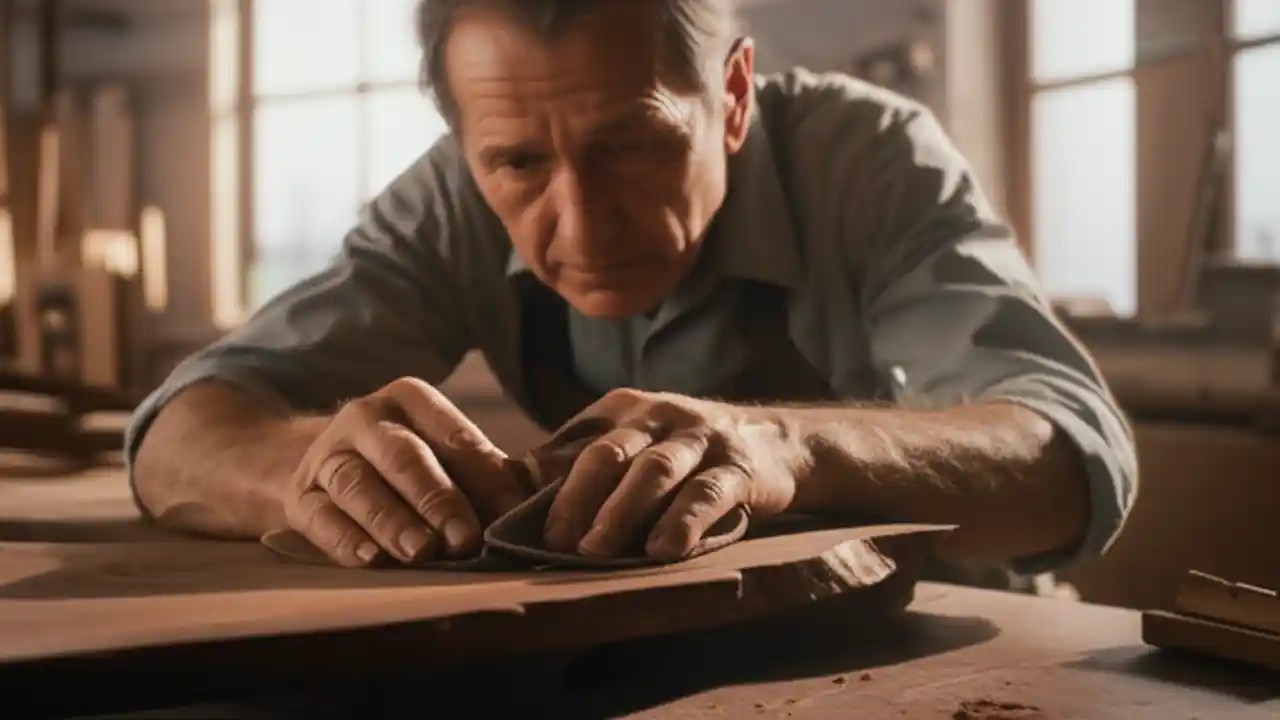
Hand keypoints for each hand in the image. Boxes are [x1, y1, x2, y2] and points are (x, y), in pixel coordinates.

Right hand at [284, 377, 530, 567]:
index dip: (486, 478)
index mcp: (412, 400)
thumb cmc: (406, 462)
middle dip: (437, 499)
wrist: (322, 462)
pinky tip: (370, 560)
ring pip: (359, 486)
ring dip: (393, 521)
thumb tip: (537, 508)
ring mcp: (327, 456)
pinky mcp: (299, 496)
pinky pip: (320, 517)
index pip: (455, 437)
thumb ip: (489, 476)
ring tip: (421, 552)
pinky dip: (345, 540)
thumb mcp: (443, 452)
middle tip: (464, 539)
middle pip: (404, 457)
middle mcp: (366, 418)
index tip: (511, 515)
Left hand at [536, 389, 805, 560]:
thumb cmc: (687, 455)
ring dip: (621, 511)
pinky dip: (682, 523)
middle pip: (611, 452)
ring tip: (595, 551)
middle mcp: (660, 416)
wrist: (777, 444)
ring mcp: (701, 440)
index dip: (544, 481)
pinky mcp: (739, 468)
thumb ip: (582, 461)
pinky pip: (707, 494)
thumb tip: (514, 485)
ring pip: (655, 469)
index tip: (516, 523)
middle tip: (554, 542)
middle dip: (577, 498)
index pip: (578, 442)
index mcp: (625, 409)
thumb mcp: (636, 445)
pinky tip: (662, 550)